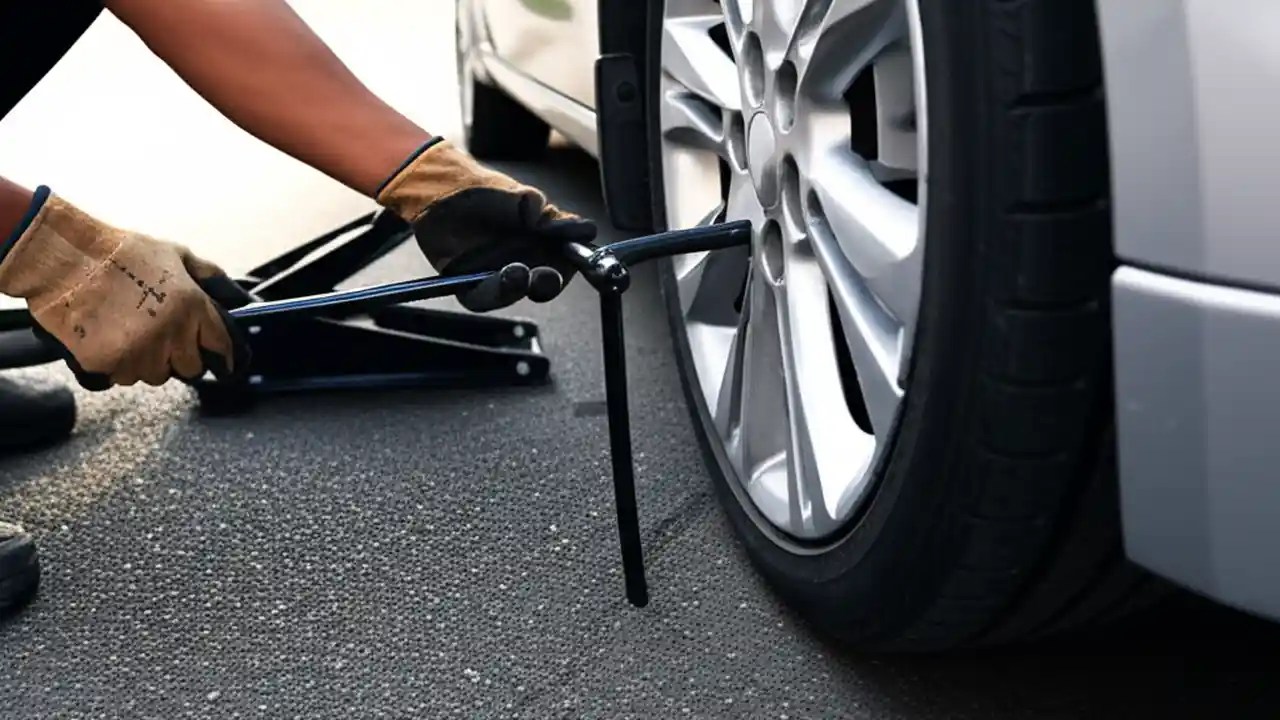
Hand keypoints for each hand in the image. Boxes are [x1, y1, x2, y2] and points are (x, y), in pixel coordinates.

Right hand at [0, 191, 249, 389]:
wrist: (65, 260)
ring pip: (155, 375)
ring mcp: (139, 353)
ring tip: (129, 330)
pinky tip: (108, 338)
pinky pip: (123, 378)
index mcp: (193, 307)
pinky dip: (118, 365)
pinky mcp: (108, 365)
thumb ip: (211, 278)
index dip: (221, 356)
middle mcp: (171, 334)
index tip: (222, 364)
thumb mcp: (176, 254)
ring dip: (147, 361)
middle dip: (179, 356)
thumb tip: (241, 298)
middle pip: (190, 369)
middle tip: (160, 335)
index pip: (221, 348)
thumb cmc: (121, 253)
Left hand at [376, 137, 596, 311]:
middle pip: (540, 287)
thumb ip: (556, 220)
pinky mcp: (468, 283)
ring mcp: (494, 274)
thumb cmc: (487, 191)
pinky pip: (483, 297)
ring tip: (519, 272)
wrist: (444, 186)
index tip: (577, 264)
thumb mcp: (528, 201)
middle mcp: (521, 263)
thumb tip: (588, 230)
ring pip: (513, 294)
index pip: (563, 266)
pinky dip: (494, 292)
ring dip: (519, 289)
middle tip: (548, 275)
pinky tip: (501, 275)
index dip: (571, 269)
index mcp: (540, 246)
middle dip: (546, 285)